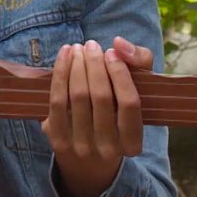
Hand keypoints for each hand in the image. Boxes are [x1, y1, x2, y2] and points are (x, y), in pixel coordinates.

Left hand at [40, 36, 153, 196]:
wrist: (86, 153)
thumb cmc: (117, 114)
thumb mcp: (138, 91)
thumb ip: (139, 63)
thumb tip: (119, 43)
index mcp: (133, 144)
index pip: (130, 103)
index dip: (120, 73)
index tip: (112, 52)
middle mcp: (108, 149)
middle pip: (101, 96)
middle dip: (95, 64)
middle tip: (92, 45)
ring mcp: (80, 146)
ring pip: (78, 96)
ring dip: (77, 65)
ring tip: (78, 48)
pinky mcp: (57, 137)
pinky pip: (57, 100)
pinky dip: (60, 73)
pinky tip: (65, 55)